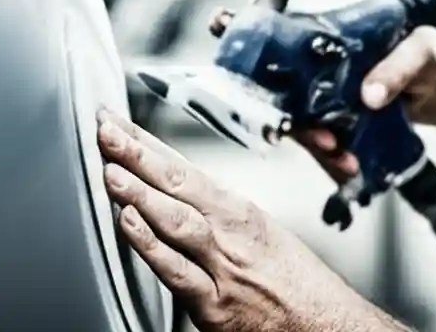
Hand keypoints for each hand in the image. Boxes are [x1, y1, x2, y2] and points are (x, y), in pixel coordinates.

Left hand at [96, 109, 401, 331]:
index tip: (118, 124)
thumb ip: (217, 218)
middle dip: (137, 154)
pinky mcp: (215, 306)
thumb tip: (177, 198)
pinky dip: (151, 245)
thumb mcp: (261, 235)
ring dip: (139, 191)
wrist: (330, 326)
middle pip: (176, 185)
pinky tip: (129, 223)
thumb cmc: (300, 286)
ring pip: (174, 220)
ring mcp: (221, 267)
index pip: (183, 169)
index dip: (147, 144)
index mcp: (240, 212)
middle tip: (105, 130)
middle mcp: (229, 233)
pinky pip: (177, 270)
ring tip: (110, 168)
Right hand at [294, 25, 435, 183]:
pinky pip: (338, 144)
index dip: (294, 100)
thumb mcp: (422, 53)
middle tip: (333, 151)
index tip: (313, 126)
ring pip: (317, 130)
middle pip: (301, 106)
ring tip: (349, 169)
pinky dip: (338, 160)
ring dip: (325, 153)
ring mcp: (342, 102)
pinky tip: (349, 175)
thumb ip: (396, 70)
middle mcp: (330, 74)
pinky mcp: (356, 125)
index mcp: (337, 46)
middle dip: (311, 134)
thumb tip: (368, 97)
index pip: (296, 70)